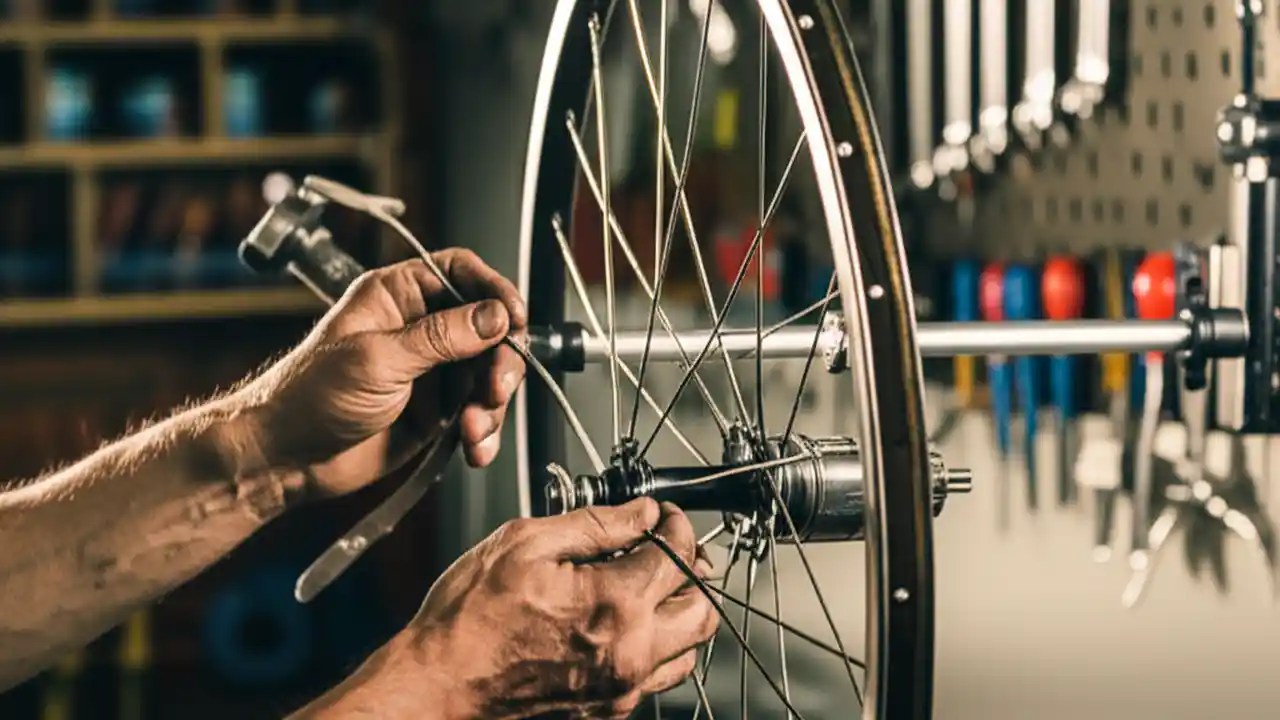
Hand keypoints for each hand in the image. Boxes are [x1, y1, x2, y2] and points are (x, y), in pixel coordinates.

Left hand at [235, 253, 527, 496]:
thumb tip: (493, 315)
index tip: (515, 319)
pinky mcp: (434, 412)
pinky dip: (483, 432)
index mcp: (396, 296)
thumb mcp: (378, 359)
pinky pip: (477, 414)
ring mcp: (429, 371)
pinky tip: (474, 448)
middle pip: (487, 329)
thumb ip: (441, 337)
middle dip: (499, 362)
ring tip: (472, 430)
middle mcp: (417, 328)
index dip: (494, 291)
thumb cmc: (307, 397)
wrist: (284, 460)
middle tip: (494, 389)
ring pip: (488, 376)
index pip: (461, 273)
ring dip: (490, 406)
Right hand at [322, 499, 717, 719]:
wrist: (437, 689)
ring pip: (688, 649)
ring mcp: (622, 690)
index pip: (677, 555)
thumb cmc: (468, 621)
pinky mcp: (608, 711)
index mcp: (615, 605)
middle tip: (669, 549)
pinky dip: (658, 646)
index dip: (676, 526)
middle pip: (701, 609)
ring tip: (652, 586)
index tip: (664, 517)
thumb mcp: (525, 544)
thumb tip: (641, 512)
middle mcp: (630, 654)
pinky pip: (658, 677)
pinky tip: (627, 624)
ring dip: (681, 612)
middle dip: (693, 570)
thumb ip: (595, 525)